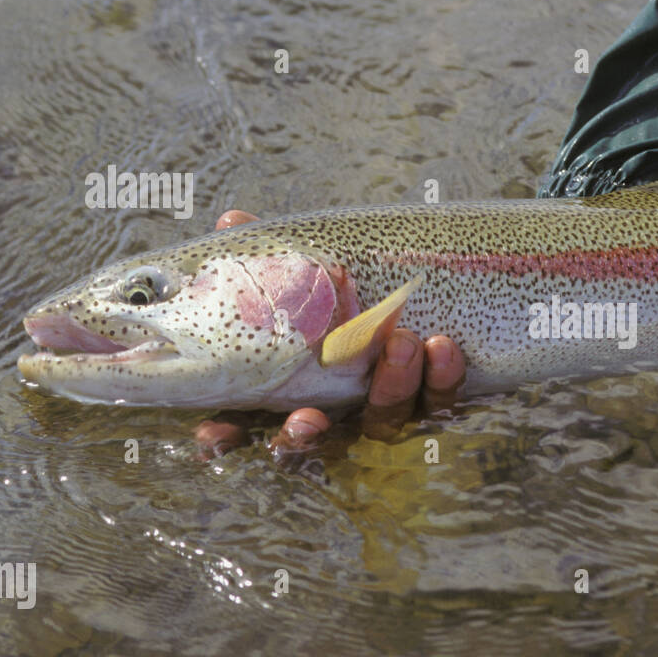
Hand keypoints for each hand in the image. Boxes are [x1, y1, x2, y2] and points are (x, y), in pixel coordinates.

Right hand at [194, 210, 464, 460]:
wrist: (417, 284)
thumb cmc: (336, 287)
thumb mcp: (302, 267)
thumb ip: (269, 251)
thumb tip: (232, 218)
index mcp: (286, 390)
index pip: (244, 430)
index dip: (226, 438)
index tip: (214, 434)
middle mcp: (335, 412)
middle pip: (319, 438)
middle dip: (310, 432)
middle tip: (311, 411)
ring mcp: (384, 411)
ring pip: (385, 421)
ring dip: (392, 388)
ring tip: (403, 342)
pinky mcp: (432, 401)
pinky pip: (440, 402)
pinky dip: (443, 379)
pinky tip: (441, 347)